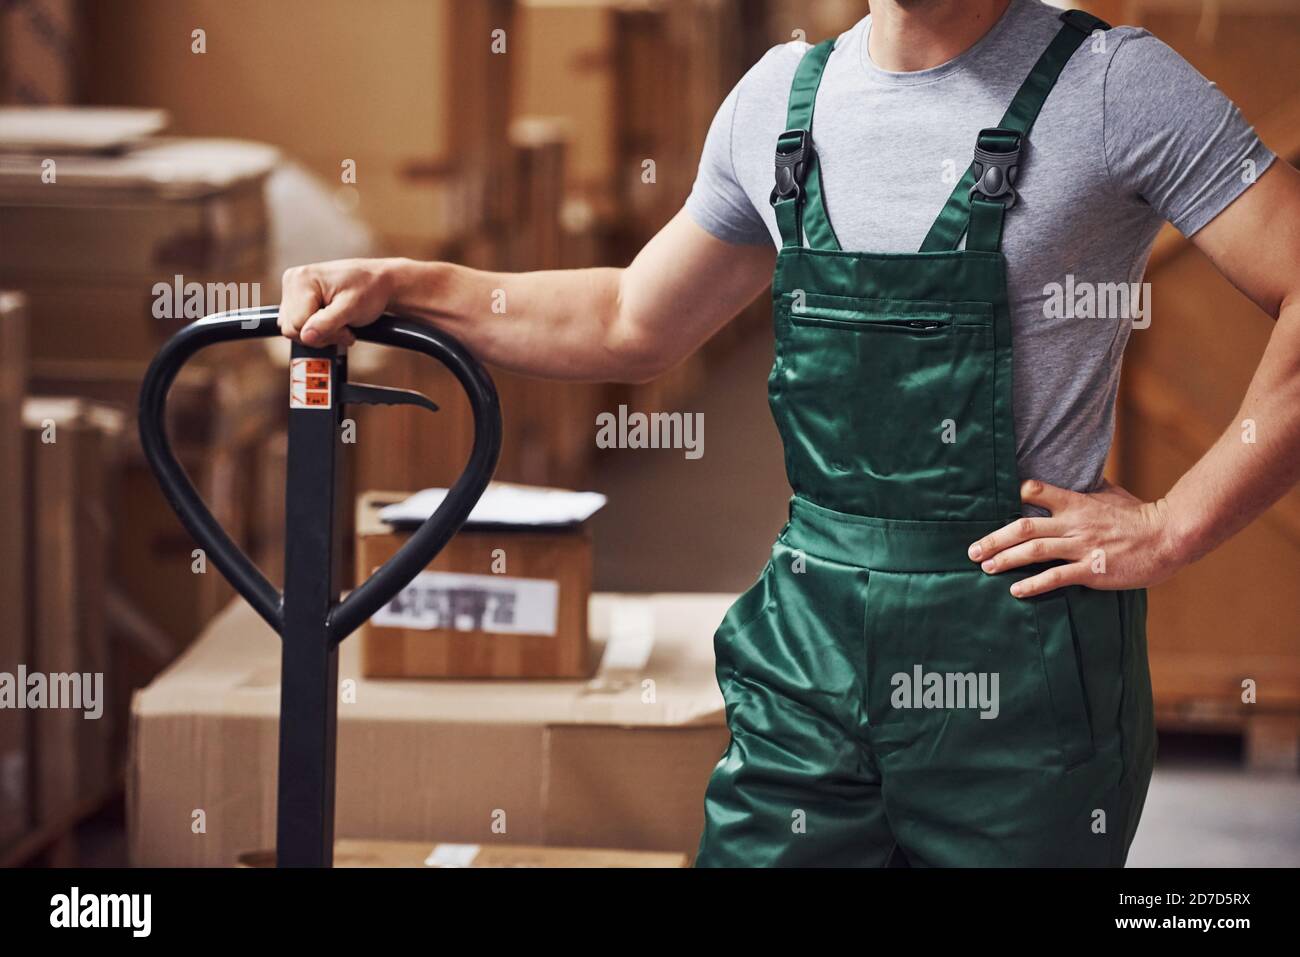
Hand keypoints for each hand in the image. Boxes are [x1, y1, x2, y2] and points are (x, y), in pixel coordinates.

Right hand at [278, 258, 396, 347]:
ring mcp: (293, 290)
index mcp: (302, 279)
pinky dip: (316, 329)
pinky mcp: (298, 298)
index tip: (345, 330)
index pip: (297, 324)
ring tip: (340, 323)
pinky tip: (332, 321)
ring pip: (294, 329)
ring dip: (319, 333)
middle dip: (320, 335)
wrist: (379, 282)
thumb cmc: (370, 290)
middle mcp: (293, 281)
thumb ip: (327, 323)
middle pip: (292, 328)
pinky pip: (298, 325)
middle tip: (344, 328)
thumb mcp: (351, 308)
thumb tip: (306, 336)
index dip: (322, 334)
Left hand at [967, 479, 1185, 596]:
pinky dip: (1034, 584)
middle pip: (1024, 526)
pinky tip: (1015, 591)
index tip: (991, 505)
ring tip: (985, 567)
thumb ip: (1087, 488)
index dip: (1012, 495)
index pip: (1035, 491)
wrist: (1168, 537)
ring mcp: (1082, 546)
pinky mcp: (1092, 570)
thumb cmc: (1139, 516)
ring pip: (1034, 550)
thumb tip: (1075, 476)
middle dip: (994, 538)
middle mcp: (1073, 523)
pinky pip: (1056, 577)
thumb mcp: (1110, 494)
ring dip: (1006, 559)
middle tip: (972, 550)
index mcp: (1076, 502)